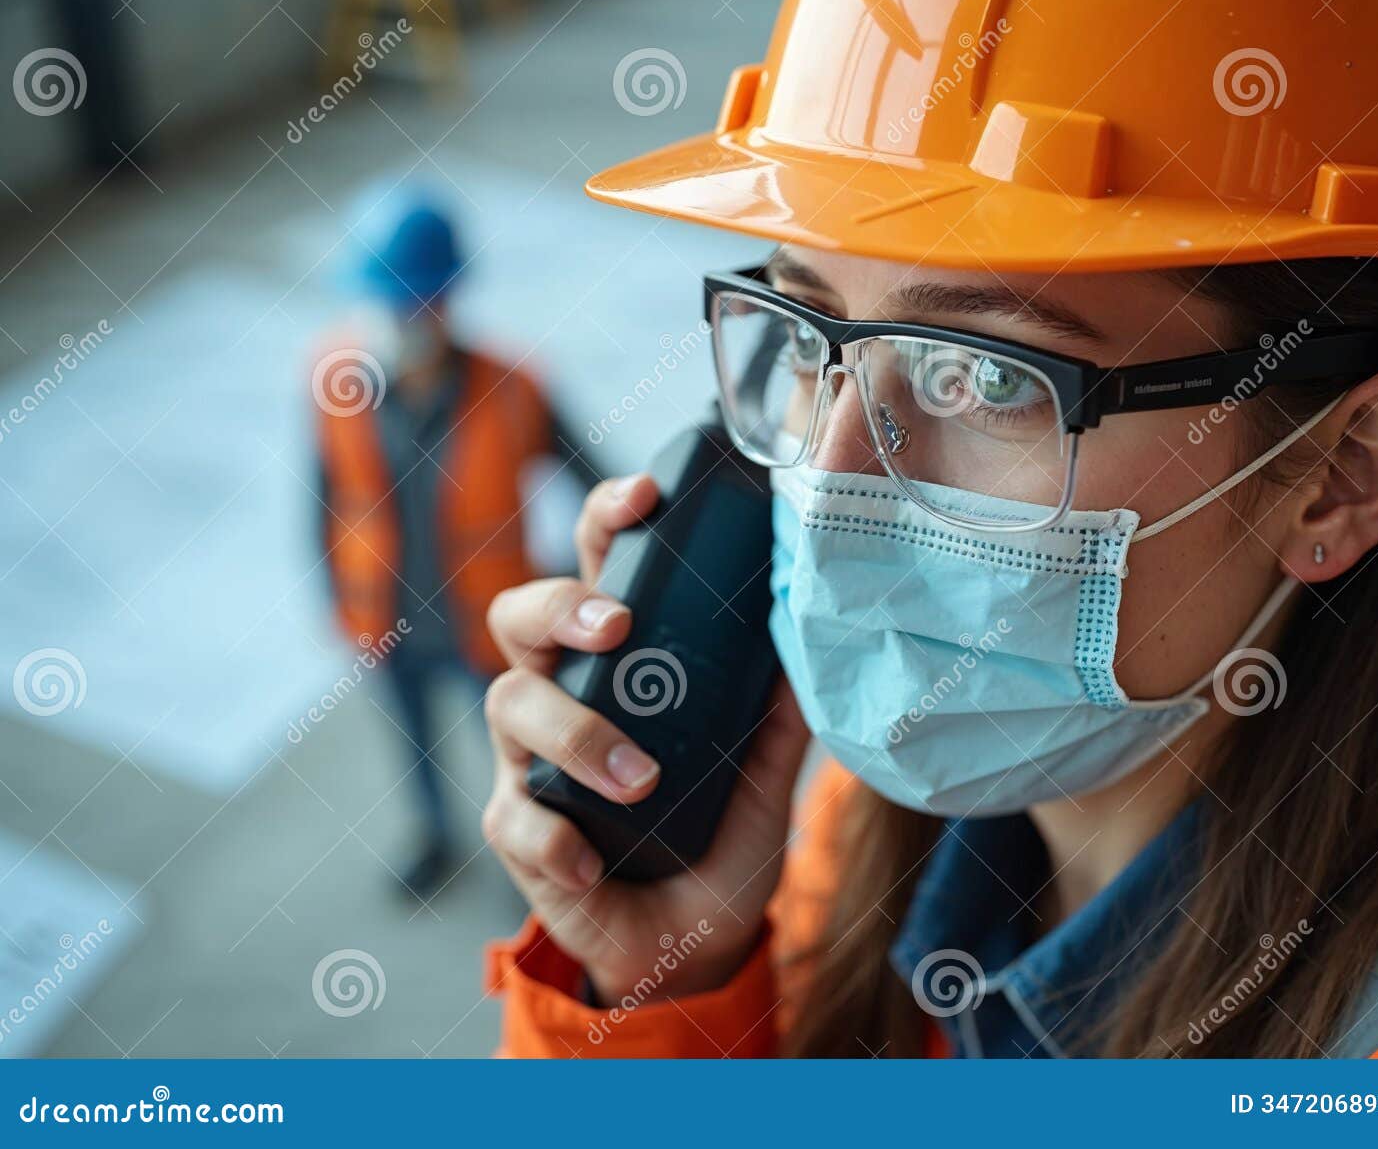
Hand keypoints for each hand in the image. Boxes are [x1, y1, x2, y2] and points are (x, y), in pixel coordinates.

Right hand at [481, 473, 809, 1002]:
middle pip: (520, 614)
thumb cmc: (720, 830)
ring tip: (638, 777)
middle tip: (620, 628)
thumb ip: (780, 704)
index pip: (600, 565)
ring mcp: (532, 759)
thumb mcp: (766, 766)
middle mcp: (565, 692)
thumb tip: (811, 625)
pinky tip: (591, 861)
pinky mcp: (518, 830)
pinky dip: (554, 838)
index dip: (610, 519)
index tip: (646, 495)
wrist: (694, 938)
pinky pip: (512, 817)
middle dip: (562, 604)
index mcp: (621, 660)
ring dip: (574, 732)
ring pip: (509, 704)